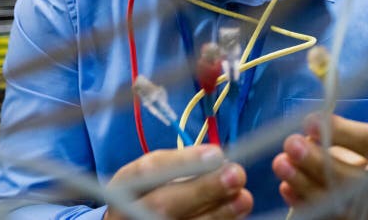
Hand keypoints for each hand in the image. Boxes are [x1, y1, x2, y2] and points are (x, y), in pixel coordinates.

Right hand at [105, 145, 252, 219]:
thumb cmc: (148, 193)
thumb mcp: (152, 174)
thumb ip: (179, 165)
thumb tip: (218, 158)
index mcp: (124, 186)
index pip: (147, 171)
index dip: (182, 162)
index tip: (217, 154)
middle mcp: (128, 213)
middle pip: (164, 204)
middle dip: (204, 189)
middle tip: (237, 174)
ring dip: (218, 214)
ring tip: (244, 198)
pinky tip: (235, 215)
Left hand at [272, 114, 367, 218]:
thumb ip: (348, 139)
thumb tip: (309, 132)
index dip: (342, 132)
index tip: (309, 121)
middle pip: (365, 184)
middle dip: (321, 163)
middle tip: (291, 144)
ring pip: (347, 211)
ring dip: (307, 187)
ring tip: (282, 165)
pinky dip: (308, 207)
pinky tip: (288, 189)